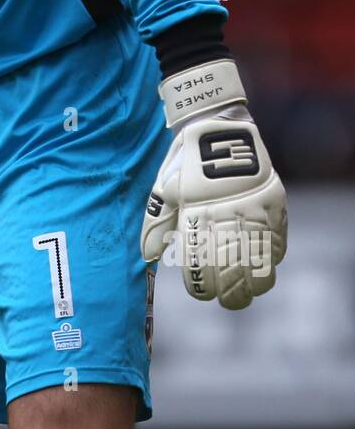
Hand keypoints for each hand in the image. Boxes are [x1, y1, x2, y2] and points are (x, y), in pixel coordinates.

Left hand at [140, 60, 287, 308]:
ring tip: (252, 290)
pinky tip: (269, 263)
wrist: (216, 128)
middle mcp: (226, 220)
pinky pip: (279, 240)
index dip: (203, 287)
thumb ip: (157, 224)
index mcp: (196, 221)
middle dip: (233, 294)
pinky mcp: (274, 203)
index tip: (204, 293)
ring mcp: (253, 213)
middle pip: (234, 274)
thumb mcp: (164, 189)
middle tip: (231, 301)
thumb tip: (149, 254)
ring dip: (258, 281)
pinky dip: (275, 256)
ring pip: (262, 263)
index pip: (202, 269)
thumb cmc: (184, 161)